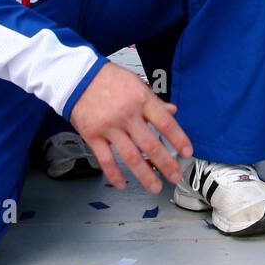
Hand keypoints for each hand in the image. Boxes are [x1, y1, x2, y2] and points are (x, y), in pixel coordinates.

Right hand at [69, 61, 191, 191]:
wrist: (77, 77)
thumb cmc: (108, 79)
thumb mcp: (136, 83)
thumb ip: (154, 101)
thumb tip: (173, 111)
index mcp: (141, 99)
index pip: (165, 123)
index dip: (179, 139)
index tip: (188, 152)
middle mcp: (127, 114)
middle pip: (150, 145)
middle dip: (166, 164)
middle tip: (175, 176)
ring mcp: (109, 127)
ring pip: (131, 157)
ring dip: (145, 175)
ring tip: (155, 186)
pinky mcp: (92, 136)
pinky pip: (106, 160)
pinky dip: (115, 175)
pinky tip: (122, 183)